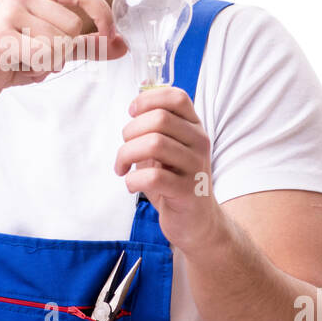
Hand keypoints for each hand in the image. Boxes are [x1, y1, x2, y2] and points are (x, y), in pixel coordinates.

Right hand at [0, 0, 127, 107]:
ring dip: (48, 63)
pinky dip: (36, 70)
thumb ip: (87, 44)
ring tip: (23, 61)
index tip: (111, 36)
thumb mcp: (52, 48)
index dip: (102, 14)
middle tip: (35, 56)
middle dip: (63, 52)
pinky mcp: (1, 37)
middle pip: (72, 26)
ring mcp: (8, 11)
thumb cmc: (10, 58)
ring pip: (59, 44)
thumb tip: (122, 45)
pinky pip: (44, 56)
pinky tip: (15, 67)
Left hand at [114, 86, 224, 250]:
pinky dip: (133, 179)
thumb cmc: (175, 182)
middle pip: (159, 119)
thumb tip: (136, 101)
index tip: (132, 113)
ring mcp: (195, 167)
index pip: (176, 97)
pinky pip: (153, 177)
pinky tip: (132, 185)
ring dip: (126, 155)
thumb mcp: (167, 150)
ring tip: (122, 168)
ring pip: (154, 144)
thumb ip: (155, 128)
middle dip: (130, 132)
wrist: (198, 223)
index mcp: (194, 128)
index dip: (148, 100)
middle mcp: (199, 143)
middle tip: (124, 151)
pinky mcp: (187, 192)